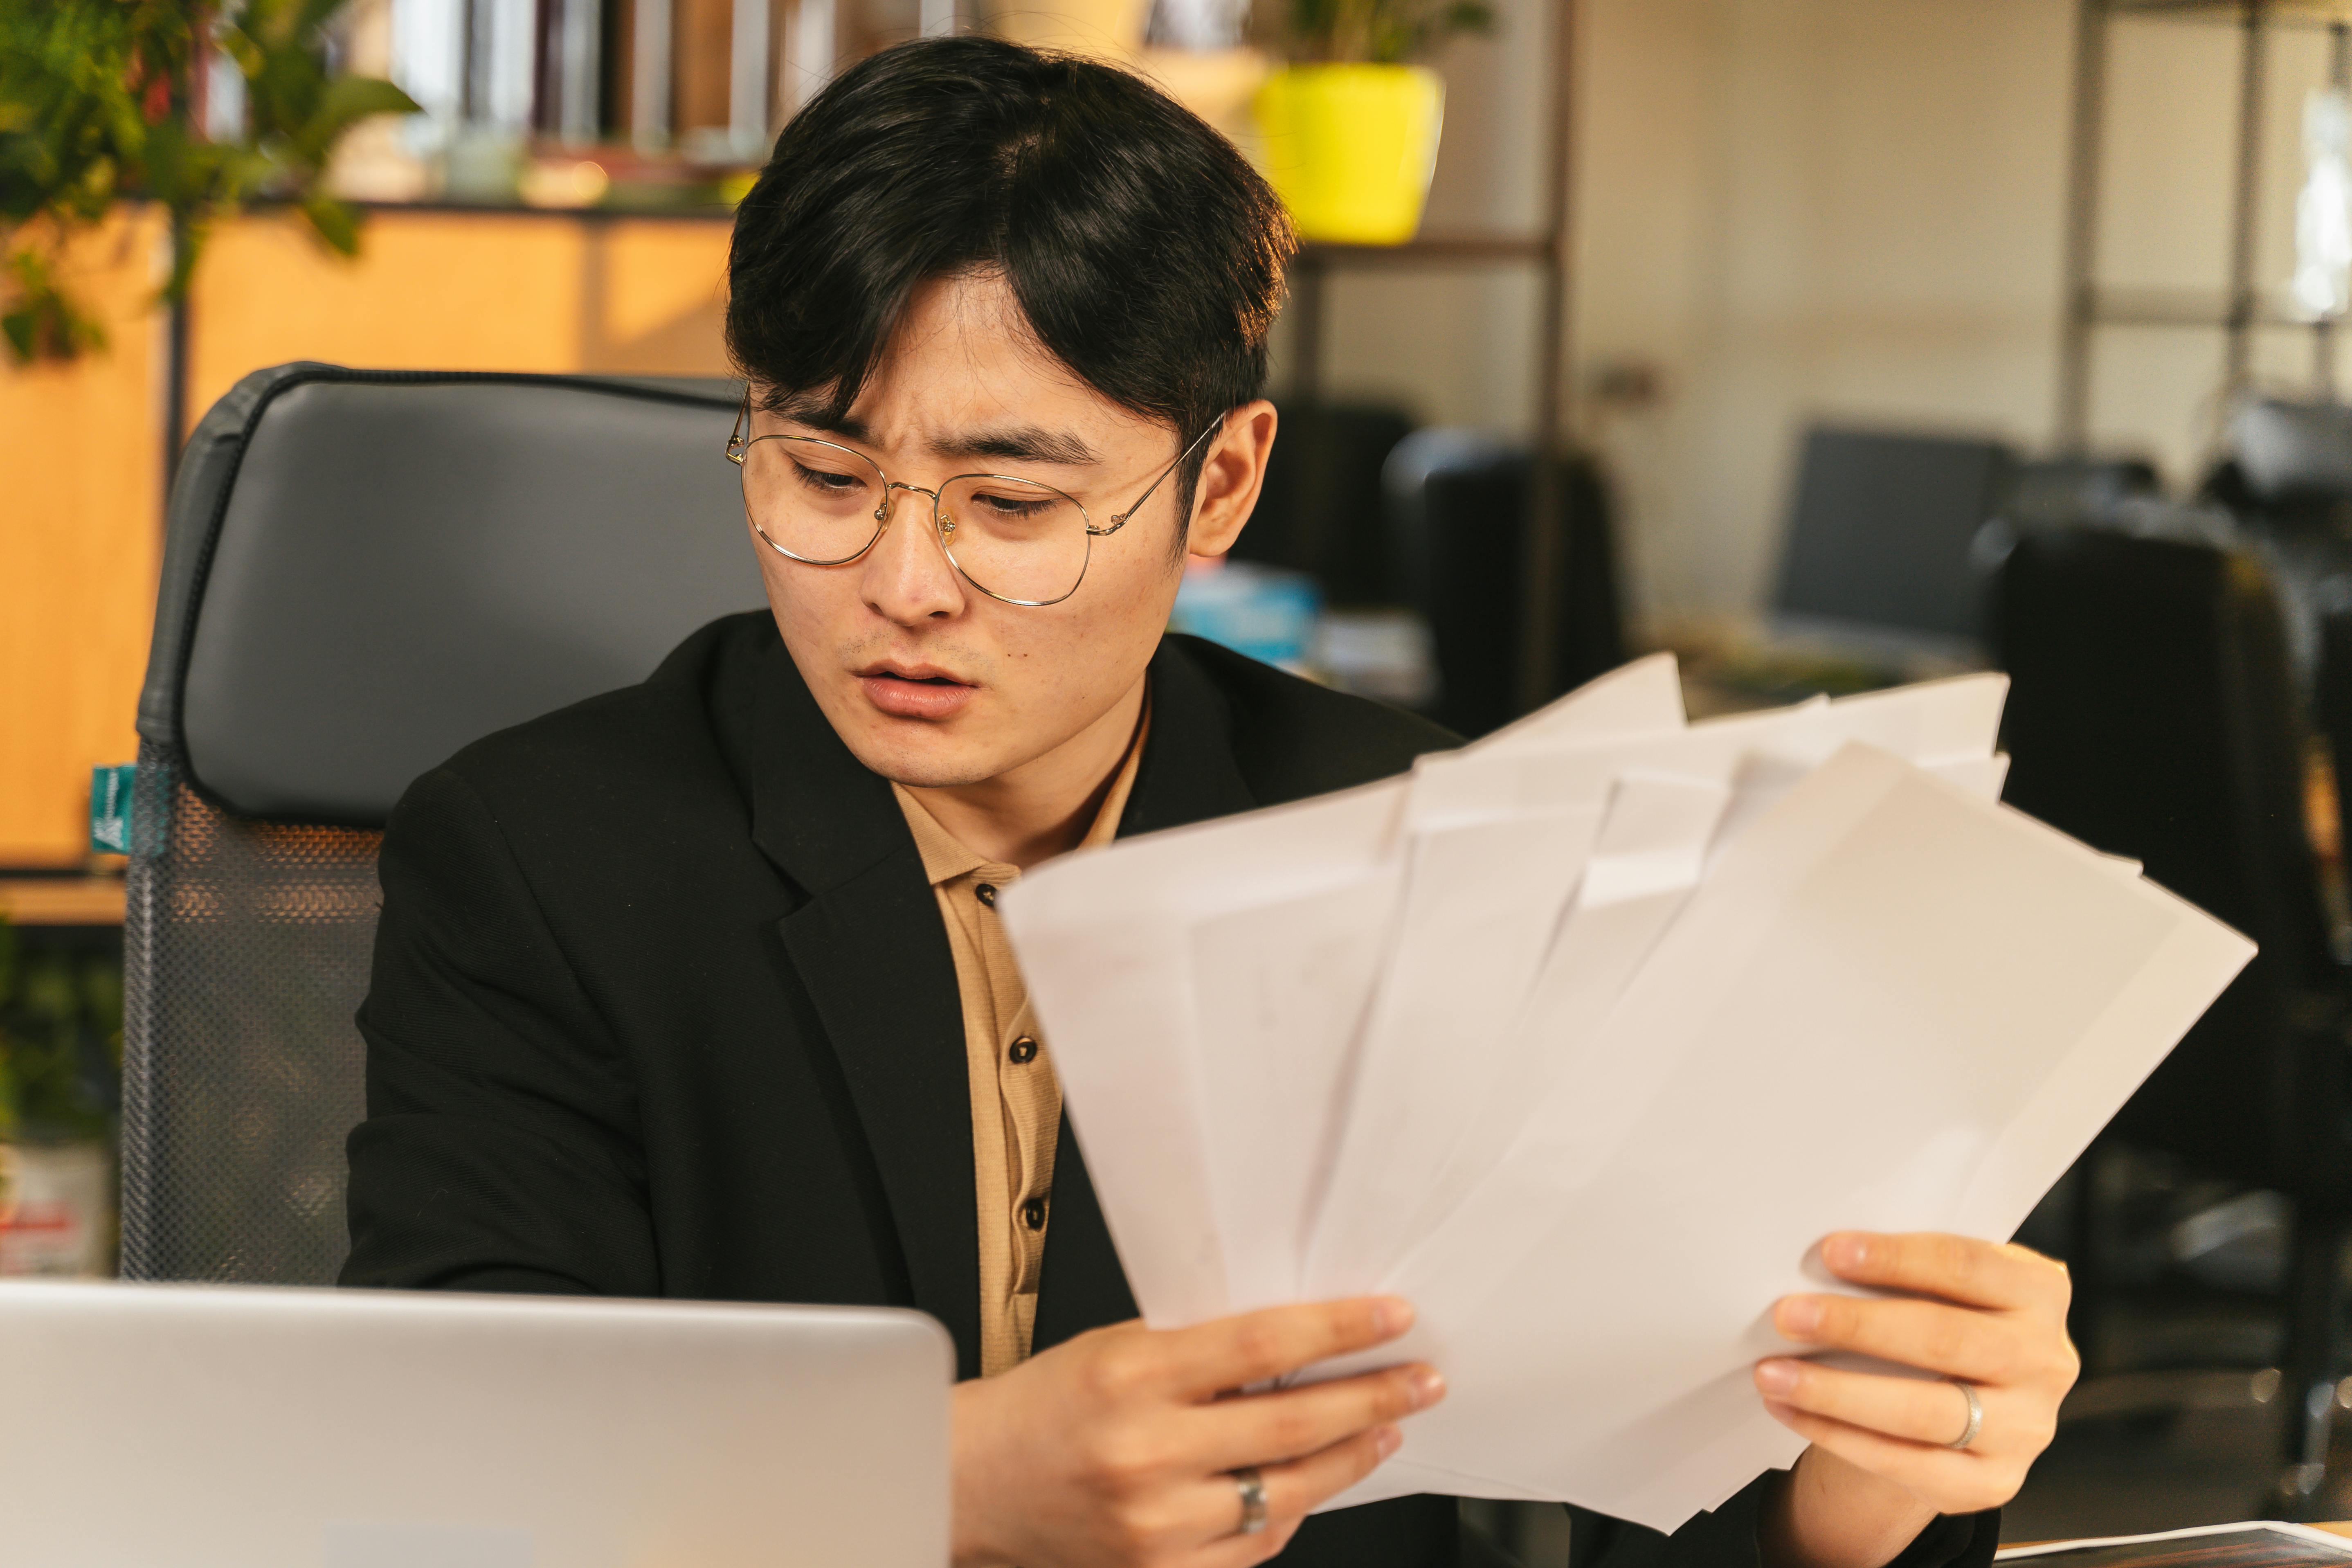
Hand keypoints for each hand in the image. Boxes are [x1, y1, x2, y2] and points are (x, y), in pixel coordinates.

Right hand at [950, 1297, 1443, 1567]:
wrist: (973, 1481)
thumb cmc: (1044, 1406)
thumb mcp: (1118, 1348)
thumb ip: (1202, 1350)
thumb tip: (1301, 1343)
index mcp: (1134, 1377)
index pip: (1262, 1345)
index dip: (1338, 1331)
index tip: (1392, 1319)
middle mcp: (1146, 1454)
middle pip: (1292, 1423)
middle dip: (1373, 1398)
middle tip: (1420, 1380)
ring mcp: (1155, 1524)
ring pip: (1287, 1492)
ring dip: (1350, 1457)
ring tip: (1385, 1428)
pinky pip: (1255, 1545)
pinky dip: (1295, 1511)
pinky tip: (1316, 1483)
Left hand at [1752, 1232, 2077, 1567]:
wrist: (1967, 1407)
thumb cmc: (1944, 1327)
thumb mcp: (1947, 1290)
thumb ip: (1907, 1275)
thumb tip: (1818, 1265)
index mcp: (2039, 1293)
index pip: (1967, 1266)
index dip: (1896, 1258)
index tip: (1829, 1252)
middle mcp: (2045, 1362)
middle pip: (1944, 1339)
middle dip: (1857, 1326)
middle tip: (1787, 1316)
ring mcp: (2026, 1427)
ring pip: (1923, 1411)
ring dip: (1836, 1392)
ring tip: (1773, 1373)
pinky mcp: (1994, 1482)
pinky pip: (1907, 1462)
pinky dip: (1838, 1435)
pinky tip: (1790, 1410)